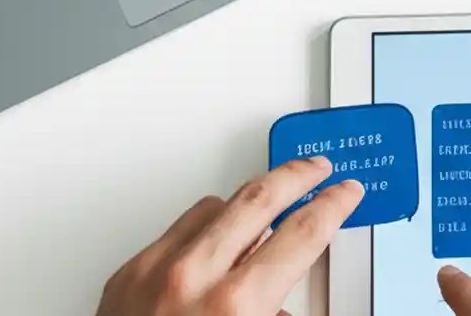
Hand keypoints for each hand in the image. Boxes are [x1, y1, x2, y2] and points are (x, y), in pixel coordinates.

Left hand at [97, 157, 362, 315]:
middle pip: (259, 198)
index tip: (344, 193)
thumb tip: (291, 305)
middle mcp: (194, 279)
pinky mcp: (126, 275)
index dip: (332, 205)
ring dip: (247, 202)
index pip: (302, 232)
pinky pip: (175, 230)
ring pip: (213, 206)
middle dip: (295, 177)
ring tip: (268, 204)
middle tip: (315, 168)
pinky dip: (203, 227)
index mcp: (237, 306)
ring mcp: (154, 272)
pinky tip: (215, 238)